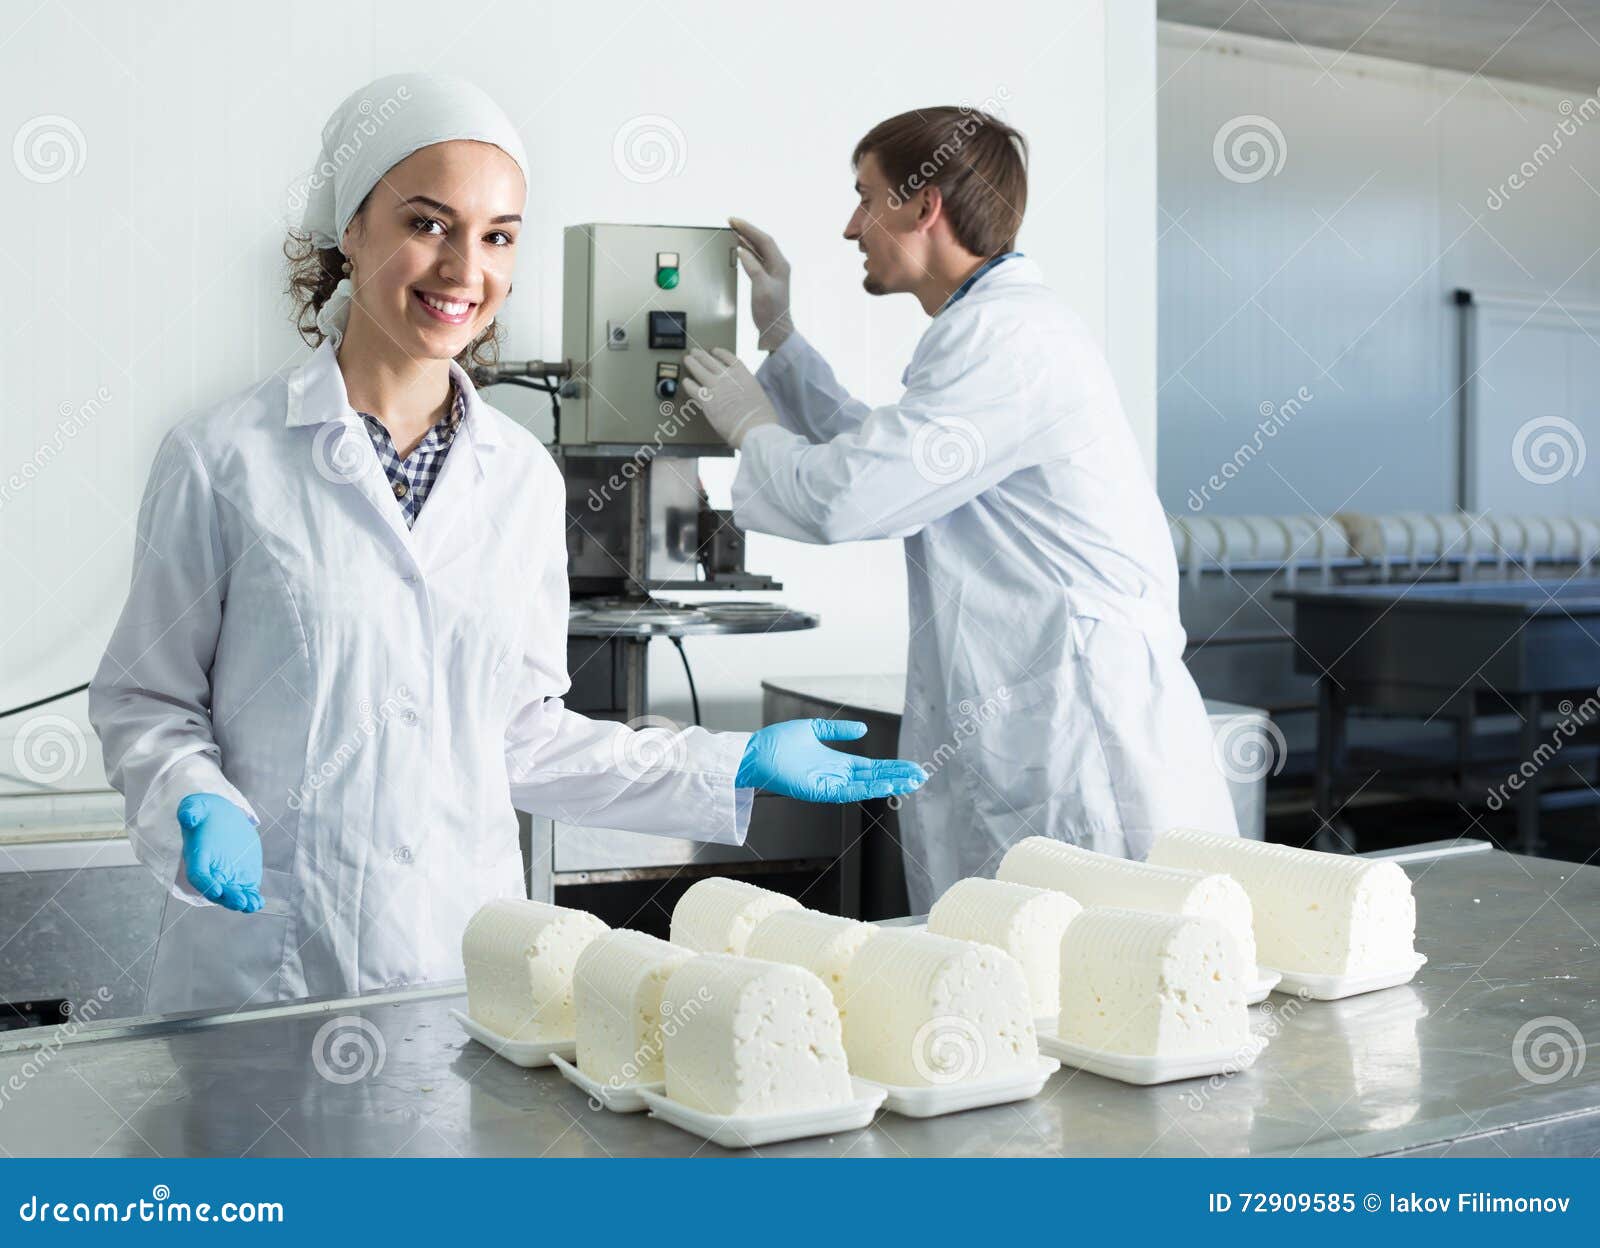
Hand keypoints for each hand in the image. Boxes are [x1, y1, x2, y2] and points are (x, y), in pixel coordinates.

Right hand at [177, 793, 262, 912]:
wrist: (222, 816)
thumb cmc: (205, 812)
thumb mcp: (196, 805)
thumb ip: (191, 811)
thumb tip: (189, 817)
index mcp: (196, 857)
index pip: (198, 875)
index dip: (205, 884)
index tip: (216, 890)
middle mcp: (210, 871)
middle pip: (217, 889)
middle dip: (228, 897)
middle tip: (240, 901)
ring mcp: (226, 875)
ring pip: (232, 894)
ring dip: (242, 902)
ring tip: (252, 904)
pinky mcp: (242, 875)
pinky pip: (246, 890)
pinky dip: (251, 899)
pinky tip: (258, 903)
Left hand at [682, 348, 778, 447]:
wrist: (755, 429)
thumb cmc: (762, 420)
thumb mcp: (759, 397)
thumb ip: (747, 392)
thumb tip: (743, 398)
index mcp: (744, 376)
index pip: (730, 359)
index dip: (720, 353)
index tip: (714, 351)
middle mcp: (729, 378)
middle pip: (711, 361)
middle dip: (702, 356)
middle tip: (695, 352)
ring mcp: (717, 387)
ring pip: (699, 370)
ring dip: (692, 363)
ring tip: (688, 360)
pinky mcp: (706, 400)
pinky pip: (693, 388)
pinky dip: (688, 384)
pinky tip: (686, 382)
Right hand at [729, 217, 793, 350]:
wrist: (776, 330)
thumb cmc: (771, 312)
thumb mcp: (761, 288)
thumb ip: (753, 267)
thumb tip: (742, 250)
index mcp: (780, 265)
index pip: (764, 240)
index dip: (748, 228)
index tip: (734, 221)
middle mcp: (778, 265)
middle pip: (762, 240)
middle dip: (746, 229)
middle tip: (731, 221)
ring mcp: (773, 271)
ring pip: (759, 248)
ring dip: (746, 237)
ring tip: (733, 229)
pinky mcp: (767, 278)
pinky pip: (757, 257)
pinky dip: (747, 249)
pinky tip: (740, 246)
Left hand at [736, 719, 926, 802]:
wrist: (756, 752)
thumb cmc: (777, 742)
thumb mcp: (813, 729)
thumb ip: (838, 730)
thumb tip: (862, 729)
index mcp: (836, 762)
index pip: (870, 767)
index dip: (891, 767)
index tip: (911, 767)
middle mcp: (836, 775)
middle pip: (874, 777)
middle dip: (898, 776)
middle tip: (921, 776)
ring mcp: (830, 784)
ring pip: (867, 785)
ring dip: (890, 783)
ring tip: (912, 781)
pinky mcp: (821, 791)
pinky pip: (850, 790)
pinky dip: (870, 787)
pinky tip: (887, 784)